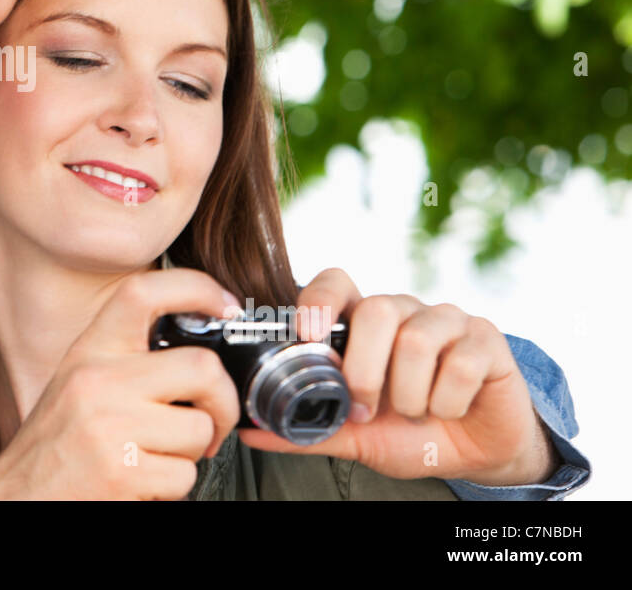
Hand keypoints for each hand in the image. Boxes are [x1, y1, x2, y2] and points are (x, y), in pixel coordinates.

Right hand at [0, 268, 244, 499]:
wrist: (17, 495)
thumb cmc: (55, 443)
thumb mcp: (80, 381)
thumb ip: (128, 360)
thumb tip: (198, 355)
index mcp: (91, 351)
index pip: (144, 293)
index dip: (195, 288)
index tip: (225, 305)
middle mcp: (99, 381)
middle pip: (201, 367)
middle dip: (222, 401)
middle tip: (212, 418)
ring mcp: (111, 427)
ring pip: (199, 430)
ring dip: (190, 452)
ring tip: (156, 455)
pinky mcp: (122, 473)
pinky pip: (184, 477)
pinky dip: (173, 486)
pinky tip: (143, 480)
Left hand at [238, 267, 558, 485]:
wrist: (474, 454)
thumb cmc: (410, 434)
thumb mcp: (353, 437)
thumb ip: (307, 431)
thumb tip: (249, 433)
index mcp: (365, 323)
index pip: (336, 282)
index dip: (319, 300)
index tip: (307, 336)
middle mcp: (404, 310)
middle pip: (377, 310)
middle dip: (364, 369)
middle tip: (364, 407)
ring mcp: (448, 320)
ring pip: (418, 340)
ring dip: (410, 395)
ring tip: (413, 412)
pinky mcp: (487, 340)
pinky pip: (462, 364)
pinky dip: (448, 401)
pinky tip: (448, 410)